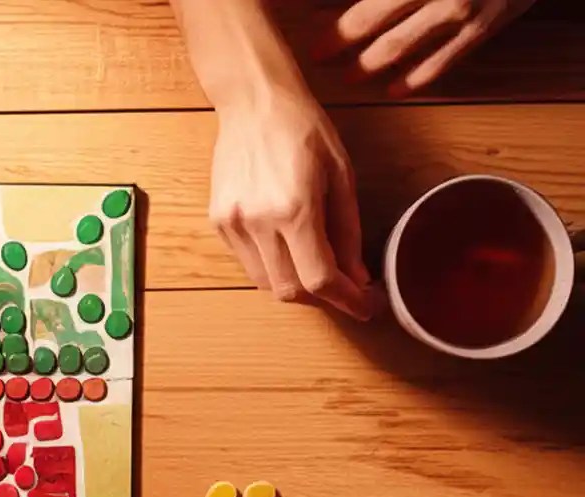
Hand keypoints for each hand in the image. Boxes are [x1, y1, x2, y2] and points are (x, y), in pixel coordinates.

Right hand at [210, 90, 377, 319]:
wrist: (253, 102)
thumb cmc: (304, 129)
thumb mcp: (341, 176)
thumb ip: (348, 232)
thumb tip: (357, 276)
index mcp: (295, 209)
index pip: (320, 279)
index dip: (347, 301)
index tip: (366, 307)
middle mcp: (259, 223)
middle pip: (290, 290)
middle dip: (321, 297)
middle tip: (345, 287)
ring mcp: (234, 223)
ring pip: (266, 282)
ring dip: (294, 284)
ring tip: (315, 265)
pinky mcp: (219, 221)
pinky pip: (247, 262)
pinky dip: (271, 265)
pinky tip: (286, 244)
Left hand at [316, 0, 537, 94]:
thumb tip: (355, 3)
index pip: (367, 4)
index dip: (338, 20)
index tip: (315, 35)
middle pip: (371, 18)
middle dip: (338, 39)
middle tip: (317, 54)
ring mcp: (460, 10)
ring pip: (399, 45)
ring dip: (367, 64)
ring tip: (348, 77)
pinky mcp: (483, 28)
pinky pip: (443, 61)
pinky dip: (415, 79)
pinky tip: (394, 90)